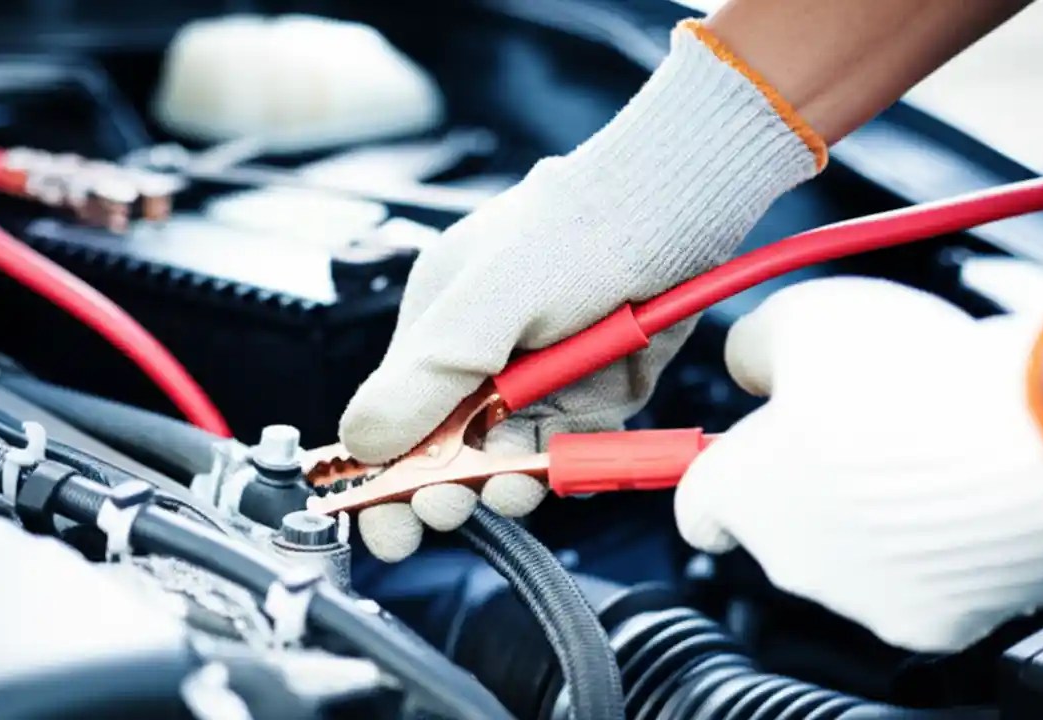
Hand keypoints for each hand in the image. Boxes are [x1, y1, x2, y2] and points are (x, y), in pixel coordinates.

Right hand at [339, 23, 822, 561]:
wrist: (679, 211)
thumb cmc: (581, 229)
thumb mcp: (489, 303)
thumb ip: (428, 375)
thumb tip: (363, 439)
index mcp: (440, 323)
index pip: (396, 412)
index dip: (385, 471)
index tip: (382, 521)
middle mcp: (486, 354)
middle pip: (449, 443)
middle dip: (442, 484)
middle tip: (444, 508)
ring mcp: (542, 376)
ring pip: (509, 454)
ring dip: (505, 482)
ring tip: (510, 487)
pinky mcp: (595, 393)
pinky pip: (568, 448)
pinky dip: (561, 469)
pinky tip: (559, 474)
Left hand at [675, 277, 1042, 651]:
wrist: (1035, 435)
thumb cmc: (913, 377)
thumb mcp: (802, 318)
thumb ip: (752, 347)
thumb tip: (749, 366)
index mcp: (736, 492)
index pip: (696, 504)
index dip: (717, 475)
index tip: (735, 462)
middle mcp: (786, 558)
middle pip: (781, 522)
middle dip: (811, 482)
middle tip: (864, 429)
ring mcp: (856, 597)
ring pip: (850, 555)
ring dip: (872, 514)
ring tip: (925, 453)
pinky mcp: (928, 624)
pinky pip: (918, 582)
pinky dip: (932, 549)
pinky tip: (960, 497)